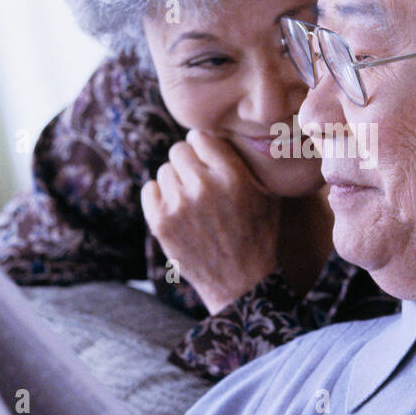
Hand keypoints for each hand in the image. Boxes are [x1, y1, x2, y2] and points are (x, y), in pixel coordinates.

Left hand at [141, 129, 280, 312]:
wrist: (241, 283)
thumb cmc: (258, 235)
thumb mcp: (266, 195)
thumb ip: (246, 161)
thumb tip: (224, 131)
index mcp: (233, 176)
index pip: (200, 137)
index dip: (203, 148)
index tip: (207, 160)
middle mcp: (204, 187)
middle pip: (179, 151)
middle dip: (188, 163)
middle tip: (198, 181)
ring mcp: (179, 205)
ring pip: (164, 171)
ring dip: (175, 182)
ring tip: (192, 202)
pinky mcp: (160, 223)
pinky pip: (149, 189)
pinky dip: (160, 197)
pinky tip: (177, 210)